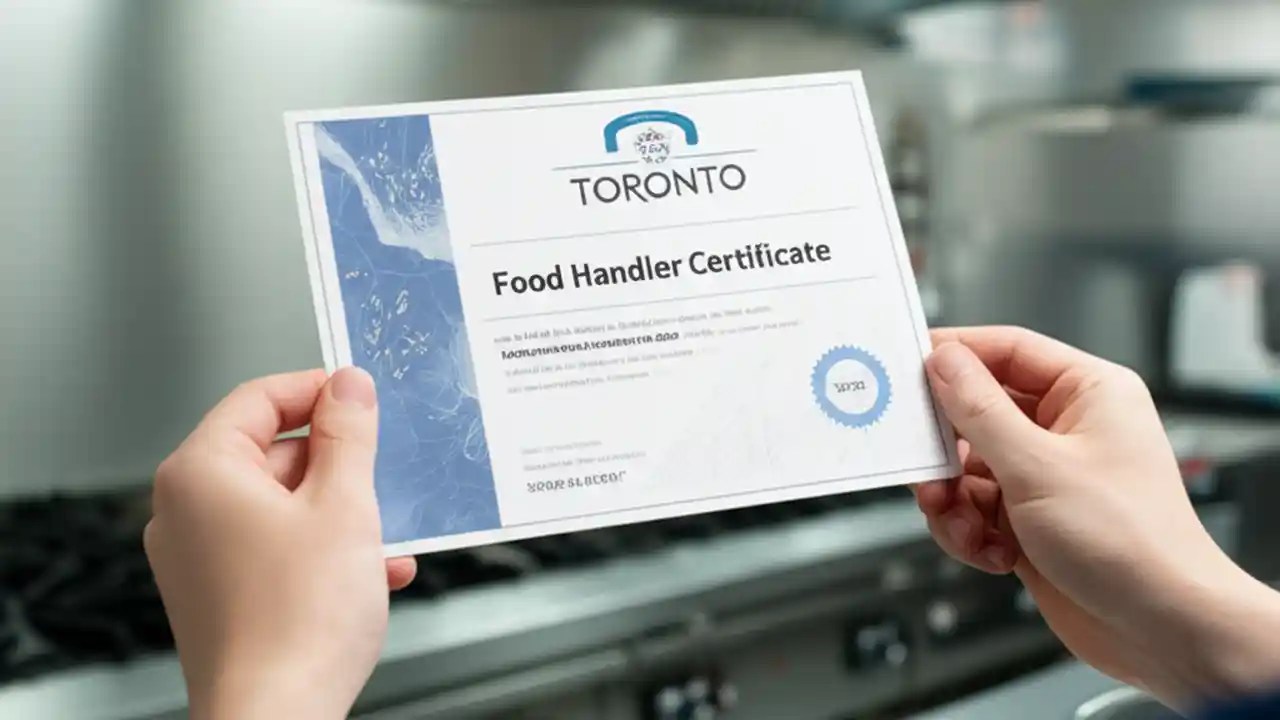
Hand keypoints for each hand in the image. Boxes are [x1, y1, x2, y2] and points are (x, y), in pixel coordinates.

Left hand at [145, 368, 416, 719]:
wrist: (277, 718)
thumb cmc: (297, 624)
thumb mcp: (344, 505)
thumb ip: (348, 434)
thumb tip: (347, 387)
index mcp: (201, 473)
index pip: (259, 397)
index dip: (318, 391)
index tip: (362, 397)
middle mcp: (185, 511)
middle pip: (272, 452)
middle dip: (338, 464)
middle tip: (384, 475)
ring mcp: (198, 556)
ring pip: (281, 504)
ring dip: (340, 512)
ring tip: (385, 536)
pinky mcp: (219, 594)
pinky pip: (275, 547)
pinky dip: (322, 549)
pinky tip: (372, 572)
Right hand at [916, 326, 1279, 710]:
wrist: (1162, 628)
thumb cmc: (1132, 543)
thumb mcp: (1037, 466)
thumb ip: (979, 410)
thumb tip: (943, 361)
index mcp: (1088, 393)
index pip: (1007, 350)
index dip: (954, 354)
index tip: (906, 365)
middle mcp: (1068, 428)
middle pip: (977, 412)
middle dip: (946, 448)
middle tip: (924, 467)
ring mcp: (1048, 475)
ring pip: (968, 467)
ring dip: (953, 500)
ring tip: (963, 525)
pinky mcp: (1032, 518)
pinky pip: (976, 508)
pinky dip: (969, 530)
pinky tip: (990, 552)